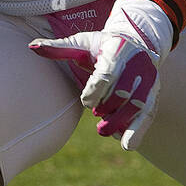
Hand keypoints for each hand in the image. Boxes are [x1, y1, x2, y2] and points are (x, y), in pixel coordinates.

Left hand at [30, 13, 160, 150]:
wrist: (137, 41)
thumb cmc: (102, 45)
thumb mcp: (82, 43)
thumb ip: (59, 48)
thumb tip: (31, 46)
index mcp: (118, 48)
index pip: (107, 74)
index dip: (94, 91)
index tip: (85, 101)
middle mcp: (138, 64)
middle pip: (123, 92)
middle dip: (107, 107)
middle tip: (95, 114)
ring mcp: (149, 79)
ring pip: (139, 106)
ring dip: (121, 122)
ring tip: (103, 131)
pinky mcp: (154, 93)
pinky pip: (149, 115)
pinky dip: (138, 131)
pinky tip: (125, 144)